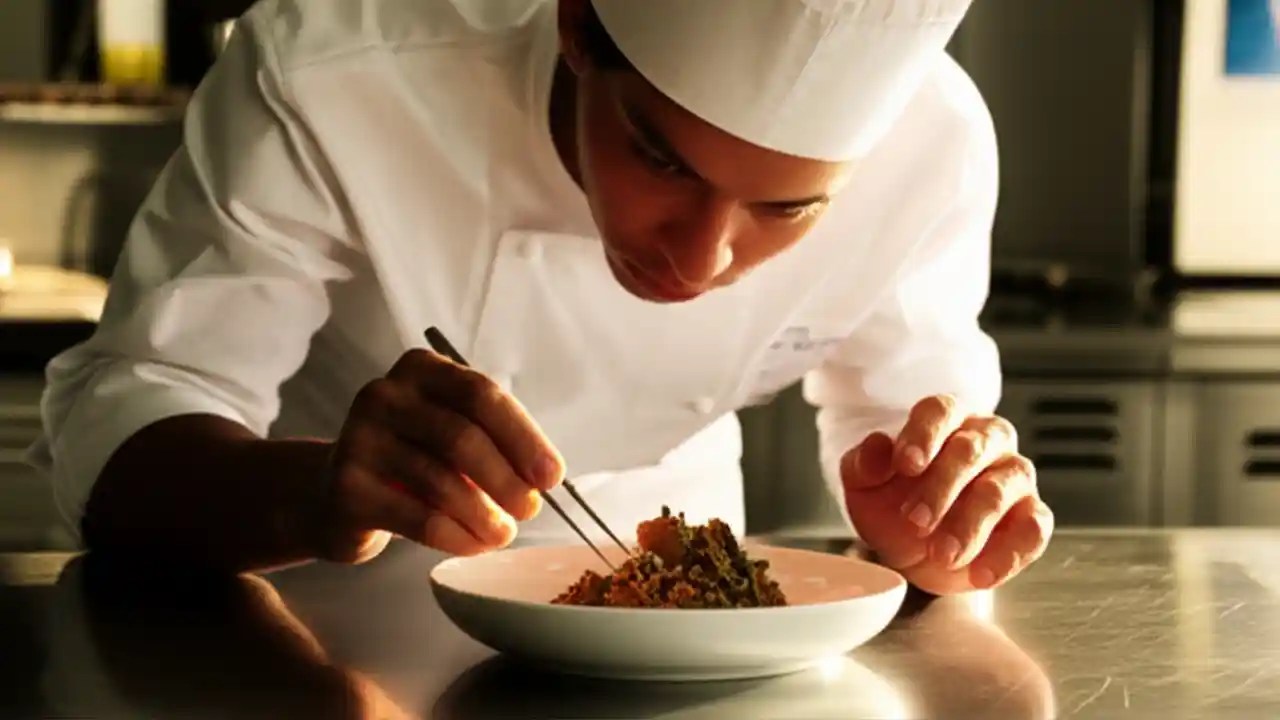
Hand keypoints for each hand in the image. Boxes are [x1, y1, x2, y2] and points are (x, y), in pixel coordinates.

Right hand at [315, 349, 564, 561]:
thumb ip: (493, 441)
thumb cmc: (411, 458)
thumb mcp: (450, 433)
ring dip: (484, 515)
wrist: (334, 494)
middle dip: (507, 479)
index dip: (524, 437)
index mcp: (420, 370)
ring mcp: (359, 439)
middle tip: (530, 509)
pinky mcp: (348, 488)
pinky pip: (419, 517)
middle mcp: (385, 395)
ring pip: (441, 481)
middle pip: (463, 437)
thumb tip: (541, 478)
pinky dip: (457, 536)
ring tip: (504, 533)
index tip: (552, 476)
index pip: (481, 395)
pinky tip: (475, 544)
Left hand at [840, 395, 1053, 595]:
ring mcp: (1013, 478)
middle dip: (941, 487)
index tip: (906, 464)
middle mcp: (986, 441)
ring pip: (1000, 490)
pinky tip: (981, 573)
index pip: (941, 412)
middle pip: (971, 450)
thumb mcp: (864, 486)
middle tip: (915, 521)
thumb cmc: (893, 505)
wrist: (914, 551)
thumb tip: (877, 447)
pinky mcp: (1031, 517)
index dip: (924, 435)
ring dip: (970, 525)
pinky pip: (1033, 529)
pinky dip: (1010, 553)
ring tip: (943, 554)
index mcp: (946, 422)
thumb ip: (864, 463)